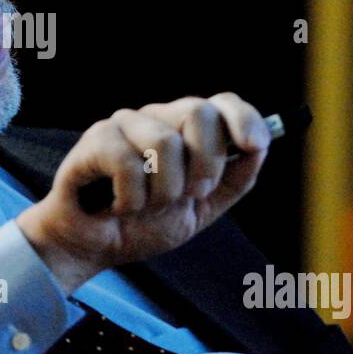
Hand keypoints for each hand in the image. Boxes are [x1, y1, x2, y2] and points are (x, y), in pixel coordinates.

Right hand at [16, 94, 270, 294]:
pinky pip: (128, 163)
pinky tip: (119, 207)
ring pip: (164, 143)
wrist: (94, 249)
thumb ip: (233, 181)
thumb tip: (258, 149)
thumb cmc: (144, 225)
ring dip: (163, 192)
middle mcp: (156, 119)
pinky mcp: (94, 142)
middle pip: (197, 112)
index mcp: (185, 131)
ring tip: (145, 207)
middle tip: (191, 195)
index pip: (221, 104)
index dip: (243, 118)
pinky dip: (130, 199)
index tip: (254, 145)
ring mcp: (124, 125)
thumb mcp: (201, 210)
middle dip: (205, 163)